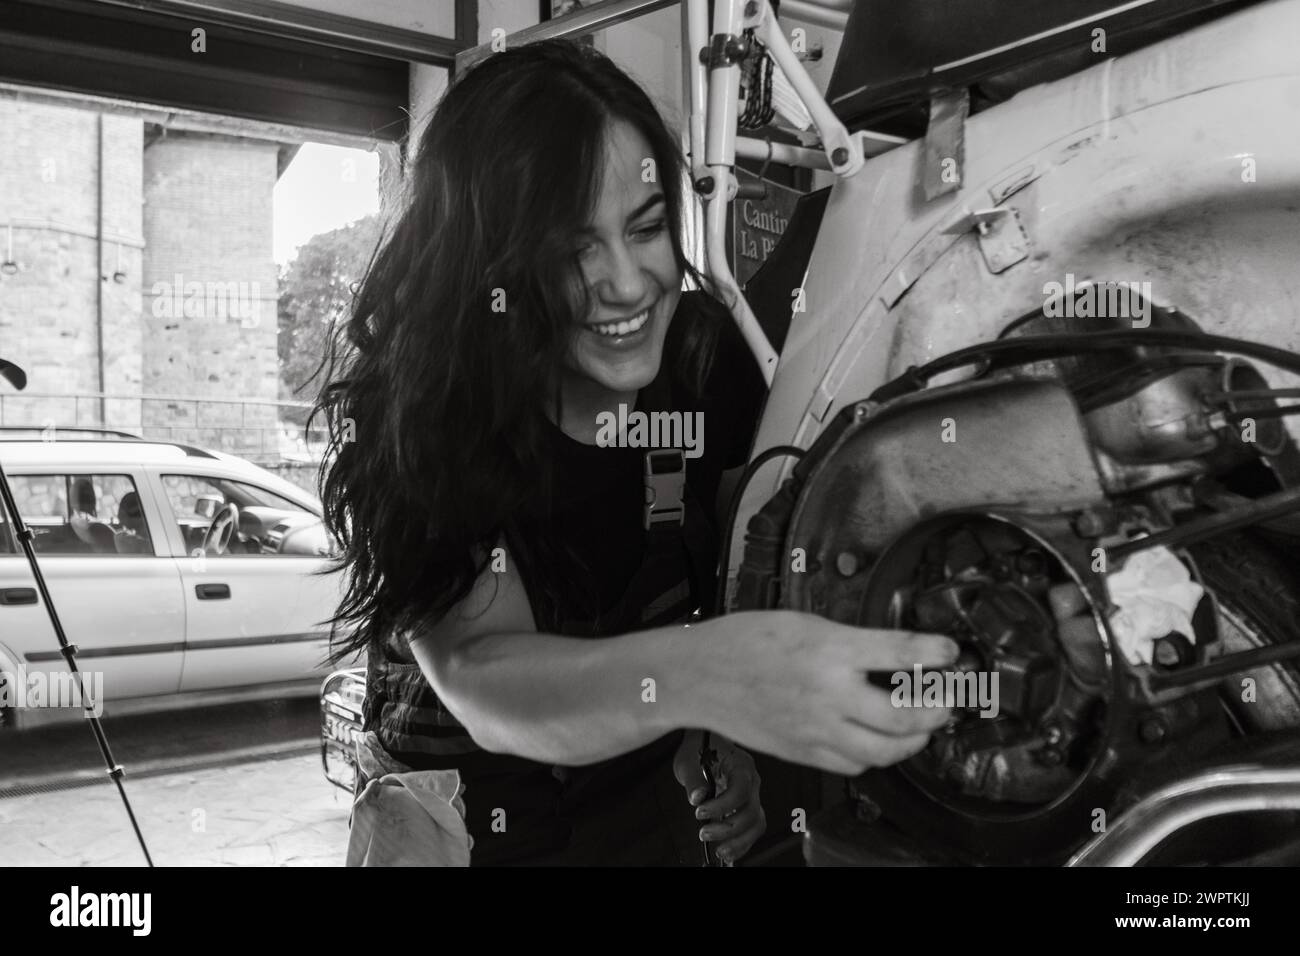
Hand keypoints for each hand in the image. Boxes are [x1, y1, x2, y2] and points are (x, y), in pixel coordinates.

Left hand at [674, 731, 764, 864]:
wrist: (706, 742)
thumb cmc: (699, 748)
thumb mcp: (689, 760)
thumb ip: (694, 780)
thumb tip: (697, 798)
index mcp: (740, 764)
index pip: (740, 790)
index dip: (721, 806)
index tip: (699, 812)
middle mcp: (752, 780)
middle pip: (751, 811)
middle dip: (727, 828)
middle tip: (703, 833)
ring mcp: (753, 794)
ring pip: (757, 823)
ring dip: (739, 841)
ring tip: (720, 851)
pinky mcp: (749, 805)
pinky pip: (753, 828)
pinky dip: (743, 842)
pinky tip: (728, 851)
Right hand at [691, 610, 959, 775]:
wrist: (701, 676)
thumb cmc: (745, 642)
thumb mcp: (805, 622)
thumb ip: (850, 640)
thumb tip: (895, 652)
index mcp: (828, 650)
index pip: (899, 652)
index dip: (936, 653)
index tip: (952, 653)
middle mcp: (827, 693)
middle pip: (905, 716)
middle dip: (938, 710)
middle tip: (947, 700)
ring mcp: (817, 729)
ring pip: (886, 750)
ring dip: (914, 740)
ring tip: (920, 725)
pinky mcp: (805, 752)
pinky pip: (856, 764)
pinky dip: (877, 755)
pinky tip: (878, 740)